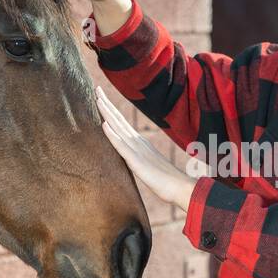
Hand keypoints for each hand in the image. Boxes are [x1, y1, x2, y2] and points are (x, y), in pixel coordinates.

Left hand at [95, 85, 200, 210]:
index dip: (110, 110)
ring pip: (118, 128)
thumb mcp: (149, 167)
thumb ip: (141, 159)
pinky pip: (122, 147)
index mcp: (140, 143)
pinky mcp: (137, 162)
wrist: (181, 189)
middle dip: (106, 104)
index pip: (121, 123)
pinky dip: (112, 135)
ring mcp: (138, 151)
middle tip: (96, 88)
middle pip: (119, 120)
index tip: (101, 97)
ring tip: (97, 99)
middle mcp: (138, 142)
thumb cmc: (167, 182)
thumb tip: (133, 158)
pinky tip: (104, 125)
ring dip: (107, 113)